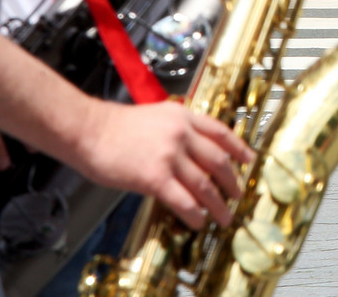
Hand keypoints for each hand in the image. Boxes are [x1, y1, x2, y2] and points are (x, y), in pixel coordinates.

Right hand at [70, 99, 254, 229]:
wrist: (89, 130)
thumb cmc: (114, 126)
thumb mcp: (156, 115)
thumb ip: (177, 129)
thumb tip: (193, 150)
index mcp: (183, 117)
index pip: (221, 132)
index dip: (238, 148)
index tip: (248, 159)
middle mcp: (181, 135)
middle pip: (218, 161)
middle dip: (231, 181)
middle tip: (237, 194)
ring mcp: (169, 156)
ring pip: (204, 184)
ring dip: (217, 204)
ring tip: (224, 216)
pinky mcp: (154, 177)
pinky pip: (183, 200)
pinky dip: (195, 214)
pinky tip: (198, 221)